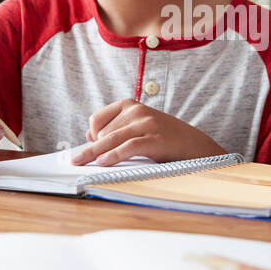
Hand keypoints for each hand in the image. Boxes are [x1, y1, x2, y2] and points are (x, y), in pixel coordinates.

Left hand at [69, 99, 225, 166]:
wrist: (194, 145)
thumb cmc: (163, 138)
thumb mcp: (138, 127)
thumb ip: (116, 128)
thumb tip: (88, 136)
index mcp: (130, 105)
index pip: (97, 119)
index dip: (91, 135)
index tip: (88, 147)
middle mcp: (137, 111)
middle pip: (103, 132)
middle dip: (91, 149)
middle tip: (76, 162)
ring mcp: (147, 124)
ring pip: (112, 140)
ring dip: (95, 154)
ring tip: (83, 165)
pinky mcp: (155, 139)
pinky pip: (128, 147)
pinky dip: (114, 155)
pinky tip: (104, 163)